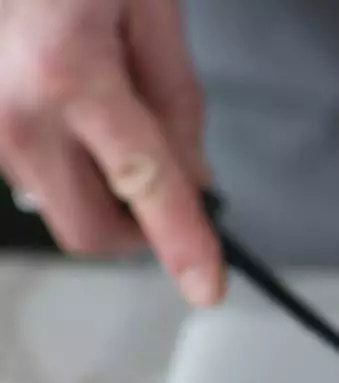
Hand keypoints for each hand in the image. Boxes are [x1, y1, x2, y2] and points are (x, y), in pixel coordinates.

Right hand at [0, 0, 223, 305]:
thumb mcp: (150, 7)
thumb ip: (178, 102)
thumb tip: (198, 180)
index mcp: (69, 75)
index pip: (144, 185)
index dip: (183, 243)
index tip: (206, 286)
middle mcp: (11, 110)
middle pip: (88, 228)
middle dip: (139, 229)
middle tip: (175, 200)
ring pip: (54, 202)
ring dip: (96, 183)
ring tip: (103, 101)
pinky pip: (24, 169)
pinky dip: (61, 156)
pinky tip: (66, 99)